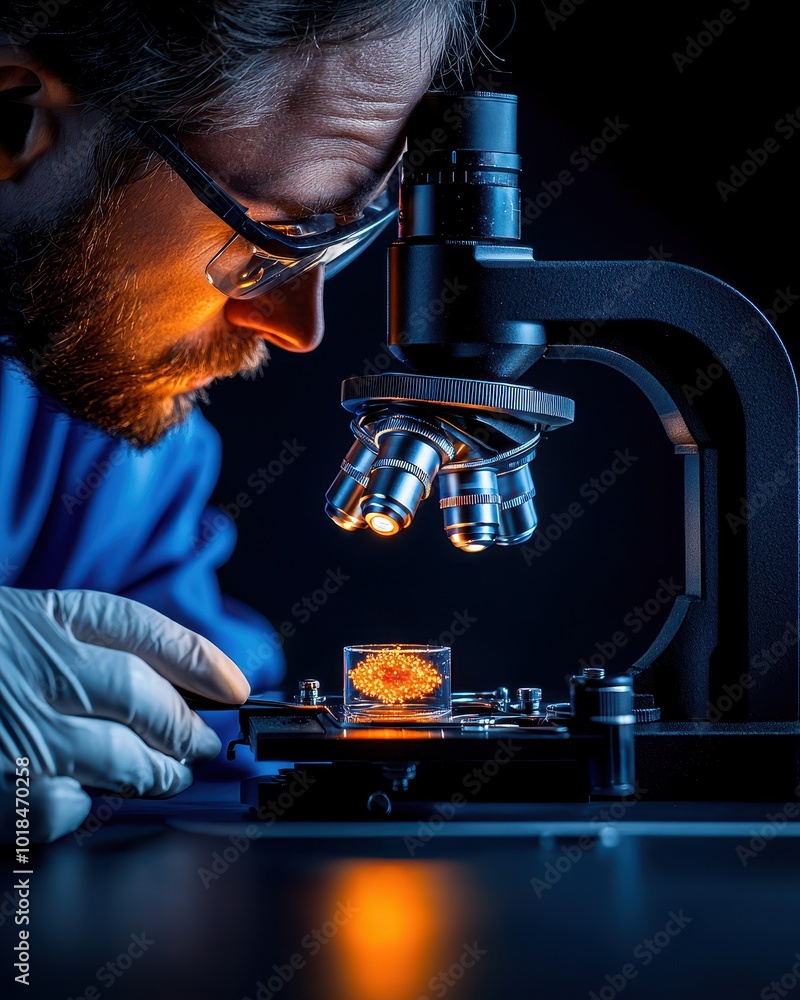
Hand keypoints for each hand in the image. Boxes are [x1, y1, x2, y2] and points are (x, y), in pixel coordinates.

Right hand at [0, 587, 249, 842]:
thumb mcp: (22, 621)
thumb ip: (84, 639)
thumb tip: (172, 679)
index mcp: (45, 616)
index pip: (145, 631)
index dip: (201, 659)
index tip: (235, 684)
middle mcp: (38, 667)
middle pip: (146, 700)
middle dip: (188, 729)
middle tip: (204, 745)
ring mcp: (18, 728)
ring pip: (122, 759)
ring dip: (159, 772)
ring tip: (171, 774)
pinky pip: (67, 805)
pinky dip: (89, 805)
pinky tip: (90, 797)